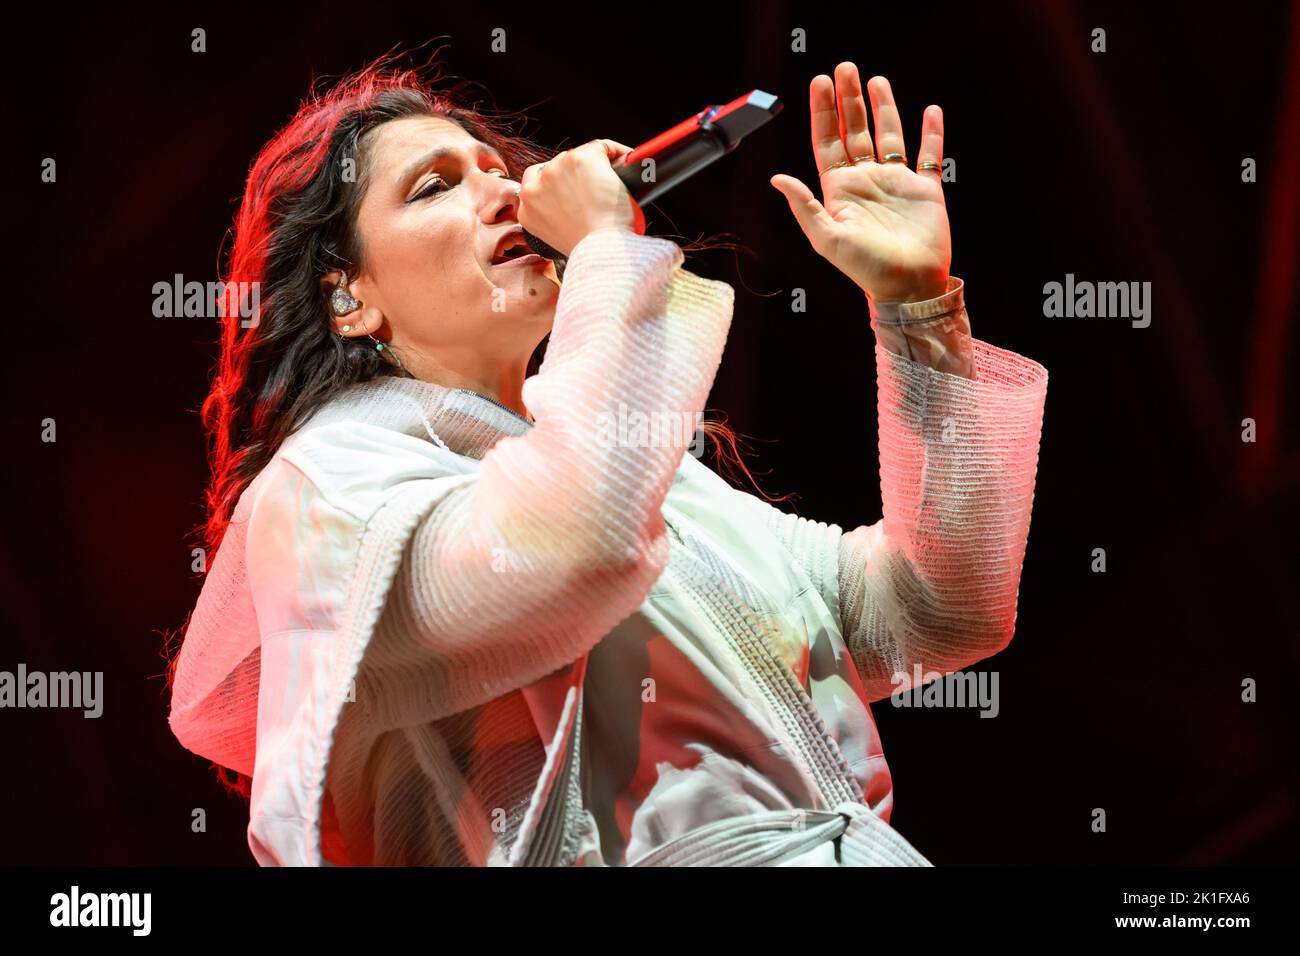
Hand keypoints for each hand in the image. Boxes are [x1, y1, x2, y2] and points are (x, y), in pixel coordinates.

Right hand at [517, 139, 646, 256]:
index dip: (559, 184)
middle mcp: (535, 185)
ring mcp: (557, 169)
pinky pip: (603, 148)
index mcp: (527, 207)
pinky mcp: (581, 158)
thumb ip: (555, 215)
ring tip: (610, 187)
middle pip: (559, 167)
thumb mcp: (559, 237)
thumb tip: (572, 201)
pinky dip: (618, 155)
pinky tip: (625, 168)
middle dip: (577, 176)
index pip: (537, 181)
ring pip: (580, 157)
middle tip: (597, 192)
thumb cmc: (589, 250)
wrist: (601, 250)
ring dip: (595, 168)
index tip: (576, 191)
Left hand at [770, 64, 950, 302]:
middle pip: (856, 131)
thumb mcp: (828, 238)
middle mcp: (866, 181)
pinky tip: (930, 112)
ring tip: (876, 80)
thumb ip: (804, 206)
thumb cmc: (866, 268)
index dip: (823, 112)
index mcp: (840, 190)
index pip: (827, 142)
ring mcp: (896, 183)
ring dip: (883, 108)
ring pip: (889, 136)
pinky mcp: (925, 190)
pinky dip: (931, 133)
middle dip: (849, 100)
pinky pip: (930, 155)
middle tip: (845, 67)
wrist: (909, 287)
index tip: (820, 82)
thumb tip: (777, 178)